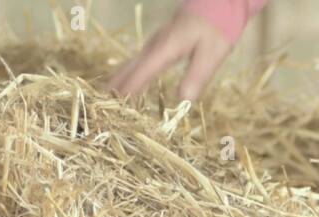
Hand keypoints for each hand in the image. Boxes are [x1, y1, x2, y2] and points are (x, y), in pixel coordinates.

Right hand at [109, 11, 231, 100]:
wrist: (213, 7)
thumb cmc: (215, 30)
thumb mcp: (212, 55)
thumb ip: (197, 76)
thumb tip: (184, 99)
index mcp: (166, 48)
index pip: (144, 70)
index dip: (131, 87)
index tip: (119, 103)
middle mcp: (155, 46)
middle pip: (130, 67)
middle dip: (118, 85)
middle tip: (104, 105)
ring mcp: (154, 45)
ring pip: (130, 64)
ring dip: (119, 79)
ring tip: (107, 98)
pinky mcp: (157, 46)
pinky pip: (137, 62)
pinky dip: (128, 74)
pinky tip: (124, 84)